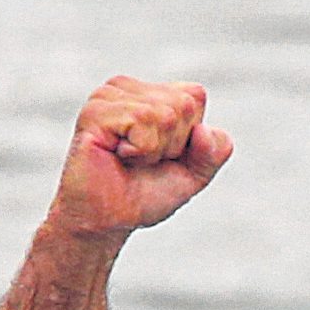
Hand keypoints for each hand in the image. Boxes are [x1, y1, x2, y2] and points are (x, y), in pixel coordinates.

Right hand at [43, 77, 230, 241]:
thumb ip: (214, 152)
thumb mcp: (193, 174)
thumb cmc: (143, 195)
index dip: (189, 136)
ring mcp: (108, 96)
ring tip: (128, 159)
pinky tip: (117, 155)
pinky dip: (140, 150)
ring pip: (166, 114)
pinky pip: (142, 121)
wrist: (107, 221)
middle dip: (172, 144)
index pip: (195, 96)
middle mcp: (127, 88)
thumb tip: (203, 130)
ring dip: (154, 150)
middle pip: (184, 105)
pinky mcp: (95, 111)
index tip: (162, 154)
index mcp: (150, 93)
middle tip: (142, 160)